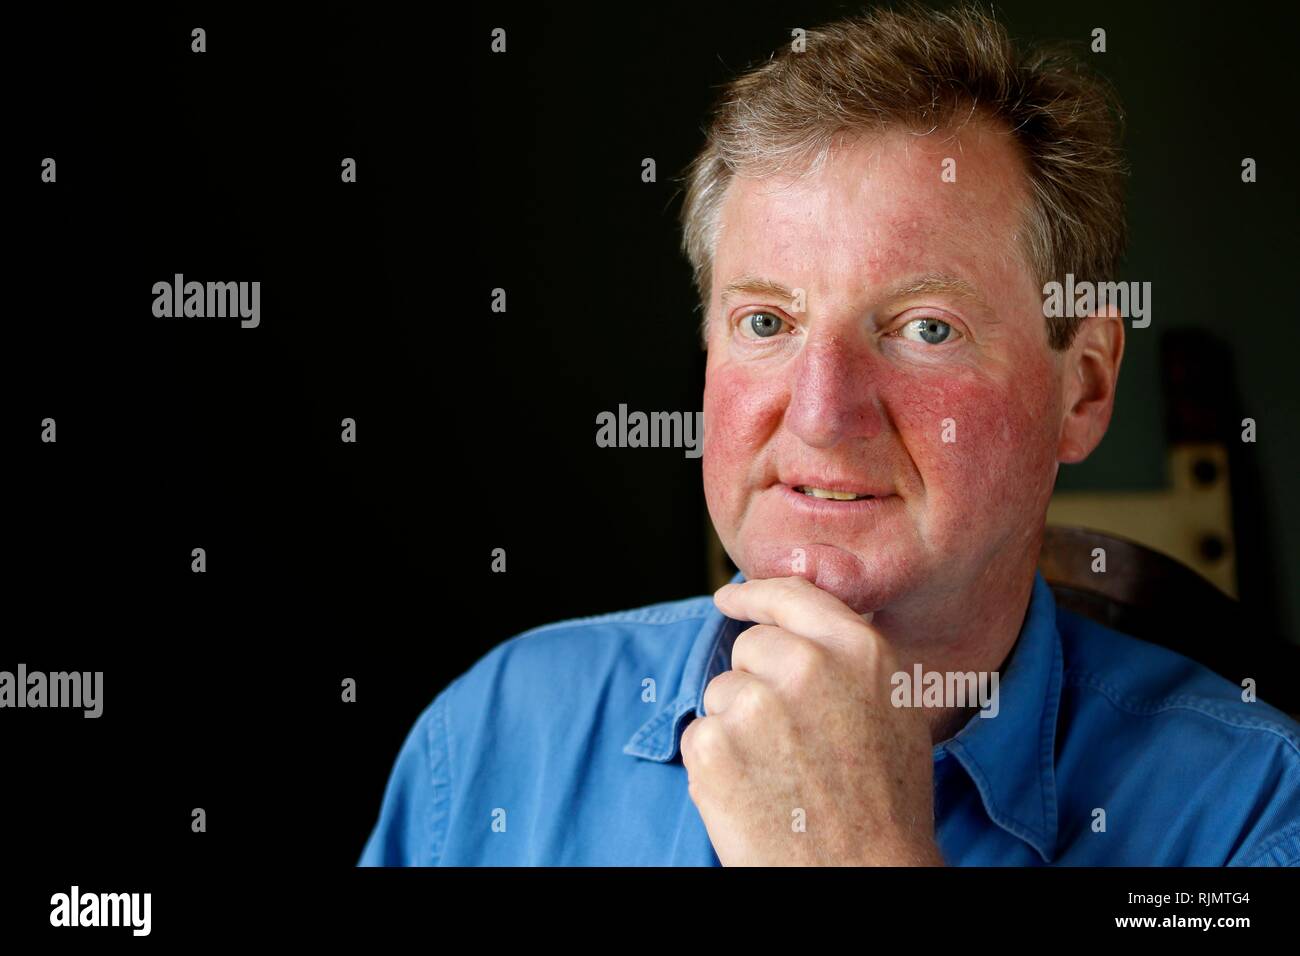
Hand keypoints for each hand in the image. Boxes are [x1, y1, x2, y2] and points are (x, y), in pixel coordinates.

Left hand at [680, 576, 944, 865]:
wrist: (862, 876)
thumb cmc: (884, 803)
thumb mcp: (891, 708)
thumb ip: (847, 658)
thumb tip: (798, 626)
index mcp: (858, 650)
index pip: (791, 595)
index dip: (754, 595)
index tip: (729, 599)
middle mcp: (807, 665)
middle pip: (751, 646)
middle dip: (758, 683)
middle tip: (790, 741)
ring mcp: (756, 704)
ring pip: (722, 691)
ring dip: (737, 727)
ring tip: (780, 775)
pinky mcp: (714, 746)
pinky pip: (699, 734)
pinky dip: (716, 764)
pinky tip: (754, 794)